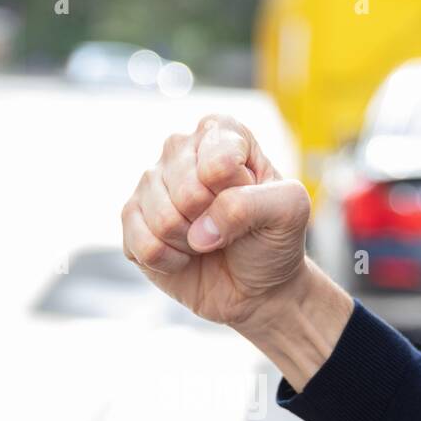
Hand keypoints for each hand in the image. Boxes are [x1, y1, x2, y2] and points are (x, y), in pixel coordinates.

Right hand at [121, 114, 311, 329]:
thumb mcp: (287, 212)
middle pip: (185, 189)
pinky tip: (183, 257)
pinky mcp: (132, 222)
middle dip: (211, 220)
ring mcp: (152, 185)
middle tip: (226, 227)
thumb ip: (248, 204)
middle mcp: (181, 151)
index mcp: (221, 133)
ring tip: (205, 241)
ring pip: (161, 218)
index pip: (219, 159)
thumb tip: (200, 229)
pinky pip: (141, 244)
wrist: (256, 287)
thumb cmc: (272, 240)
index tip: (249, 199)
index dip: (235, 191)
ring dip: (191, 243)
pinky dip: (169, 261)